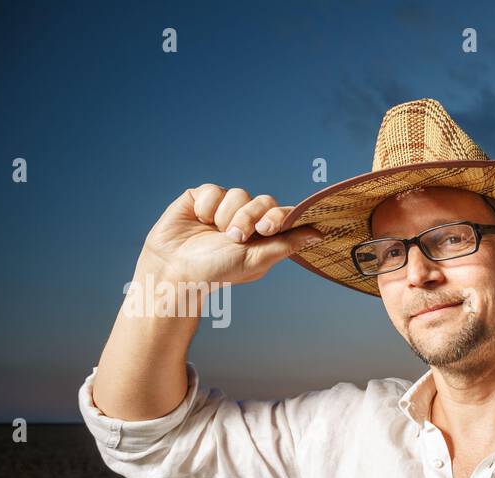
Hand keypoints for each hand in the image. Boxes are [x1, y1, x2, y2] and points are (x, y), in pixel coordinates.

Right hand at [141, 184, 322, 286]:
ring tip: (215, 233)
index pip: (283, 213)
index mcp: (264, 234)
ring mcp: (225, 206)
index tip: (266, 229)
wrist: (175, 270)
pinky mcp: (202, 198)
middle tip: (234, 237)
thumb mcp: (256, 260)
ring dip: (226, 215)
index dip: (277, 216)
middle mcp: (247, 217)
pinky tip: (199, 221)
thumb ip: (286, 243)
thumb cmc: (217, 271)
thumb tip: (319, 234)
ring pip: (238, 193)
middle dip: (249, 217)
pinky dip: (207, 207)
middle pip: (262, 200)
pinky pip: (213, 189)